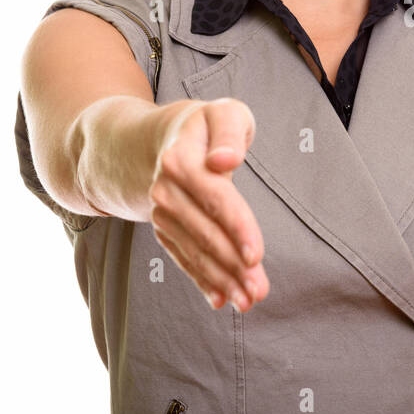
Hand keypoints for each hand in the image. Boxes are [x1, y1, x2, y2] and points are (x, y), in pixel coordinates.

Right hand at [149, 98, 268, 311]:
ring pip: (195, 251)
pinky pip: (183, 257)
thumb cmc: (204, 126)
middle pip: (205, 232)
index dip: (237, 227)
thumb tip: (225, 161)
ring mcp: (162, 212)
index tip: (256, 256)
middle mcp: (166, 189)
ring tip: (248, 301)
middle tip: (260, 291)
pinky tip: (219, 299)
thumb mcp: (223, 112)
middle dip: (233, 265)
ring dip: (221, 279)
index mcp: (181, 158)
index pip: (215, 197)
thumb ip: (229, 132)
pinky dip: (202, 280)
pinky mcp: (165, 228)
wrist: (153, 140)